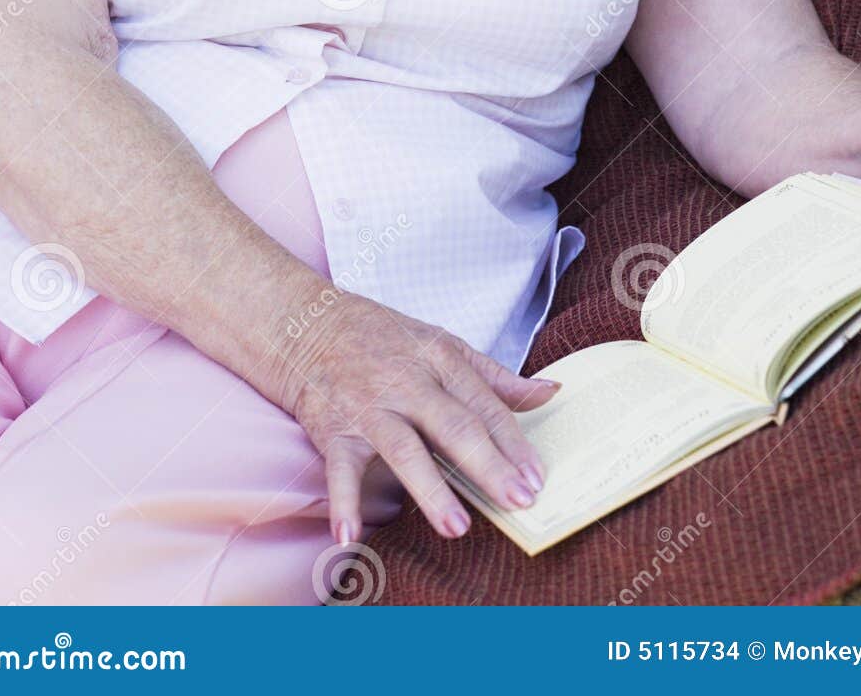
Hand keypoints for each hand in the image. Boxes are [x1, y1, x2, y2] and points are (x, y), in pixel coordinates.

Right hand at [278, 287, 559, 544]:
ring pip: (404, 449)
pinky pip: (340, 469)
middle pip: (454, 425)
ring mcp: (369, 406)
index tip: (537, 478)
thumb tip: (551, 391)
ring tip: (457, 527)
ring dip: (430, 489)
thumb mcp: (442, 345)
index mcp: (440, 358)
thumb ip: (495, 377)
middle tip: (518, 501)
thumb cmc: (384, 338)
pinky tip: (350, 536)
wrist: (309, 324)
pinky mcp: (333, 429)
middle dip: (488, 464)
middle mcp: (407, 382)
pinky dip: (343, 503)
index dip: (513, 443)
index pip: (484, 405)